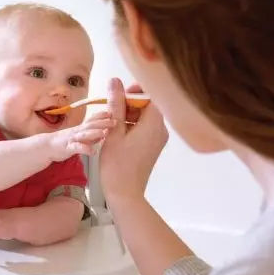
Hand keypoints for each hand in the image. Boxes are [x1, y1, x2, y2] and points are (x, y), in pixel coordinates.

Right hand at [45, 112, 115, 161]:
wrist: (47, 146)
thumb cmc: (65, 141)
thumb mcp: (80, 136)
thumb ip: (92, 135)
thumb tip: (105, 132)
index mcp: (81, 128)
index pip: (92, 119)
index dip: (102, 115)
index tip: (112, 112)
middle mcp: (77, 131)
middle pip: (91, 125)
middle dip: (102, 123)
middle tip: (114, 122)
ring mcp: (72, 139)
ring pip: (84, 134)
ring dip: (95, 133)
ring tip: (105, 133)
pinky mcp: (68, 148)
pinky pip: (77, 148)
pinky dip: (85, 149)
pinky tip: (92, 151)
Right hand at [100, 78, 167, 201]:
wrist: (125, 193)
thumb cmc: (117, 165)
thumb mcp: (113, 131)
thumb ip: (116, 104)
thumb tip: (115, 81)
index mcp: (154, 124)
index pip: (151, 95)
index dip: (135, 90)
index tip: (119, 94)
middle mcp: (161, 130)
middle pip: (149, 105)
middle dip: (129, 103)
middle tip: (112, 110)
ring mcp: (159, 139)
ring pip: (146, 117)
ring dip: (129, 114)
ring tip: (112, 124)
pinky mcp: (153, 146)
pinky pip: (145, 128)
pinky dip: (132, 125)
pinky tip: (118, 134)